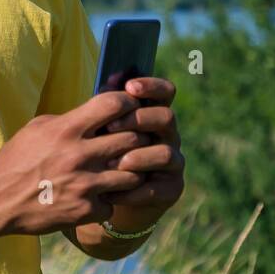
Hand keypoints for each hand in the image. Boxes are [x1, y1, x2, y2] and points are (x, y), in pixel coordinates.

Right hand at [0, 90, 148, 236]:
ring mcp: (85, 185)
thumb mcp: (40, 127)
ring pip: (133, 174)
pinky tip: (98, 199)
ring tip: (121, 171)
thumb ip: (72, 119)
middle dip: (137, 139)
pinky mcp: (86, 210)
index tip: (129, 110)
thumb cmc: (18, 158)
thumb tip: (102, 110)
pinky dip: (109, 202)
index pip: (115, 104)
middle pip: (133, 138)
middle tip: (133, 143)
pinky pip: (115, 204)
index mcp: (68, 128)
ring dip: (130, 172)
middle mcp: (80, 154)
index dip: (129, 104)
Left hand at [99, 76, 184, 231]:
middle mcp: (168, 135)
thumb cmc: (103, 153)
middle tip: (109, 128)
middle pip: (167, 117)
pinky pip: (159, 187)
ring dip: (138, 157)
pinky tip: (111, 192)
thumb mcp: (100, 128)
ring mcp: (173, 162)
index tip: (129, 87)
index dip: (152, 86)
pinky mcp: (172, 188)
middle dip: (139, 120)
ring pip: (166, 153)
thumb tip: (112, 77)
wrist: (108, 196)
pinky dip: (134, 190)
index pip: (165, 92)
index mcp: (154, 114)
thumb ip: (107, 104)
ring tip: (111, 163)